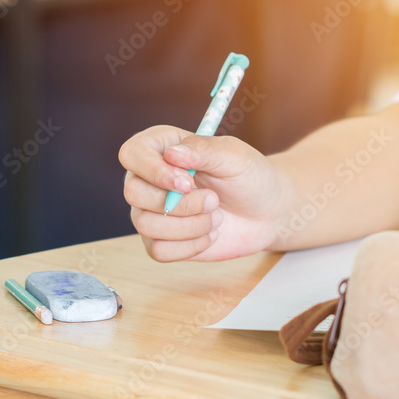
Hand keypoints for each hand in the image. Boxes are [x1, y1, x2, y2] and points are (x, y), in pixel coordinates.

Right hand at [119, 125, 287, 261]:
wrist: (266, 212)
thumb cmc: (249, 177)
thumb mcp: (234, 155)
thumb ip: (204, 149)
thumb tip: (172, 154)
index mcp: (161, 148)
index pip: (132, 154)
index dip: (154, 170)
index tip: (188, 181)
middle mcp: (149, 179)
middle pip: (134, 193)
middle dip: (179, 203)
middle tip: (214, 200)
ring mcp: (152, 211)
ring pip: (146, 225)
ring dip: (189, 225)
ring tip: (216, 216)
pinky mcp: (161, 240)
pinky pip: (158, 250)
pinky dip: (190, 246)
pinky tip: (210, 235)